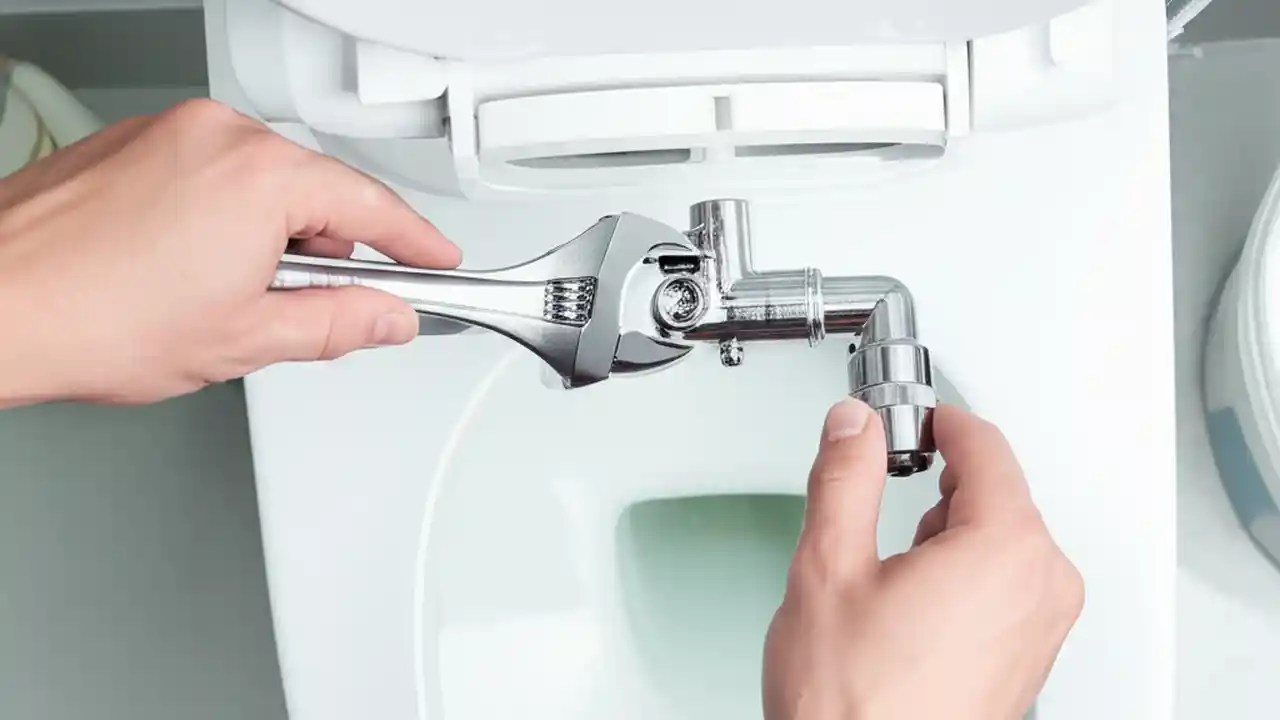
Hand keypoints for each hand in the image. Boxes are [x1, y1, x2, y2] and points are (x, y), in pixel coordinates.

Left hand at [0, 99, 458, 406]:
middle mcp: (219, 135)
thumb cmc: (92, 318)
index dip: (416, 242)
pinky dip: (226, 216)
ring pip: (264, 182)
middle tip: (316, 307)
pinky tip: (194, 271)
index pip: (372, 205)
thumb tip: (387, 317)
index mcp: (260, 176)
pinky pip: (214, 171)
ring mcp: (173, 130)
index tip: (438, 261)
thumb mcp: (247, 339)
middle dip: (329, 248)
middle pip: (318, 189)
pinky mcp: (136, 140)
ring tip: (231, 297)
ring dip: (273, 235)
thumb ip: (339, 324)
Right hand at [763, 401, 1083, 719]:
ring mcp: (1042, 625)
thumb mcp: (828, 568)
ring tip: (885, 577)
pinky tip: (908, 609)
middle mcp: (1042, 585)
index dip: (936, 421)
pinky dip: (960, 575)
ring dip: (944, 534)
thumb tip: (853, 426)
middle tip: (876, 500)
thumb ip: (845, 477)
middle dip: (934, 486)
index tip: (903, 418)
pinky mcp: (1029, 654)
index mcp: (1007, 550)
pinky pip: (1003, 582)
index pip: (985, 446)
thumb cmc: (855, 705)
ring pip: (997, 537)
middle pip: (995, 492)